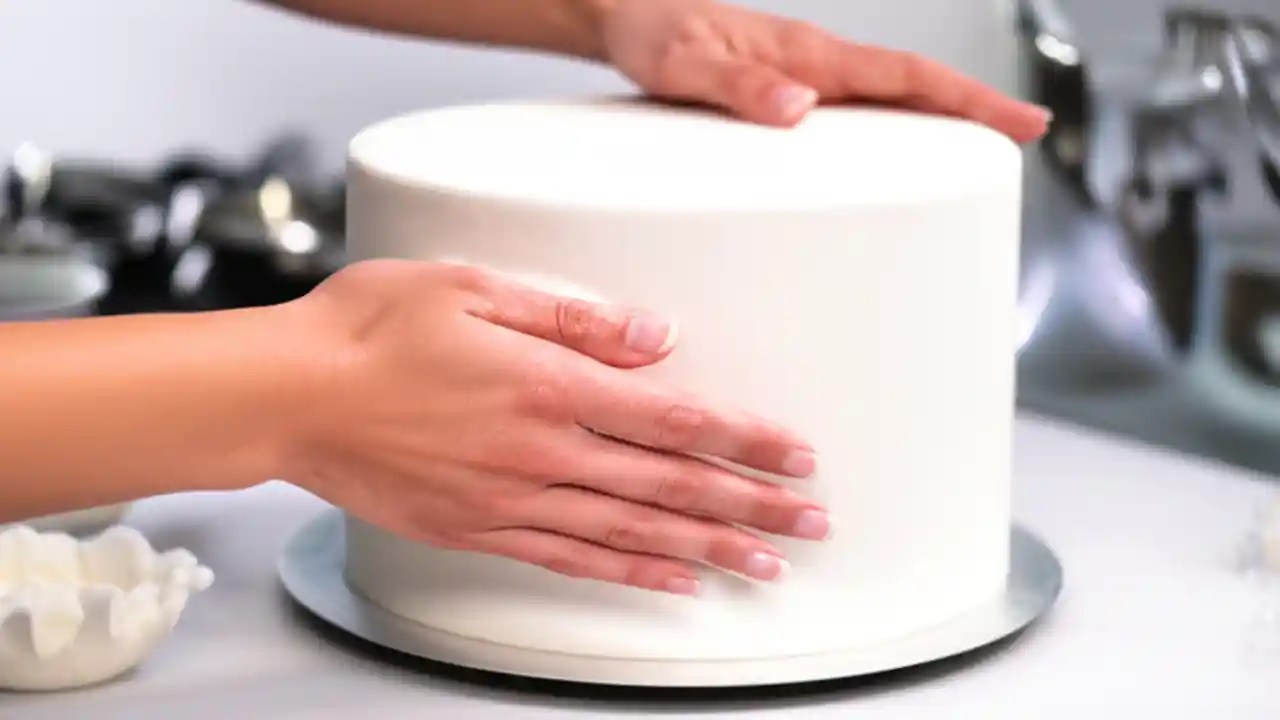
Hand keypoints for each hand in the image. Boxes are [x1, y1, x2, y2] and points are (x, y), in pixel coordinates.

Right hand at [285, 260, 827, 594]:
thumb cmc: (369, 329)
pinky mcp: (480, 530)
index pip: (673, 419)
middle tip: (813, 520)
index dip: (744, 440)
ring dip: (708, 547)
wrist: (287, 396)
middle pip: (669, 484)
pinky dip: (630, 573)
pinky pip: (571, 559)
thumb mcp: (472, 289)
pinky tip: (673, 582)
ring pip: (632, 531)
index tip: (796, 454)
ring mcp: (511, 500)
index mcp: (546, 385)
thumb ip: (572, 318)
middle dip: (750, 502)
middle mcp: (540, 451)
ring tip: (768, 562)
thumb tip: (654, 336)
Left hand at [601, 0, 1049, 141]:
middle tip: (1022, 140)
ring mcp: (804, 72)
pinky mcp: (787, 86)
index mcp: (804, 53)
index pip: (902, 75)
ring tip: (977, 156)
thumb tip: (801, 107)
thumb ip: (736, 84)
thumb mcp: (681, 66)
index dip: (965, 98)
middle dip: (972, 110)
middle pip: (912, 84)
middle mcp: (813, 60)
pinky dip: (892, 124)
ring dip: (937, 119)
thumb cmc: (649, 35)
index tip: (1018, 122)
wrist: (623, 16)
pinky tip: (896, 154)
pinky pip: (854, 107)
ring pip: (888, 95)